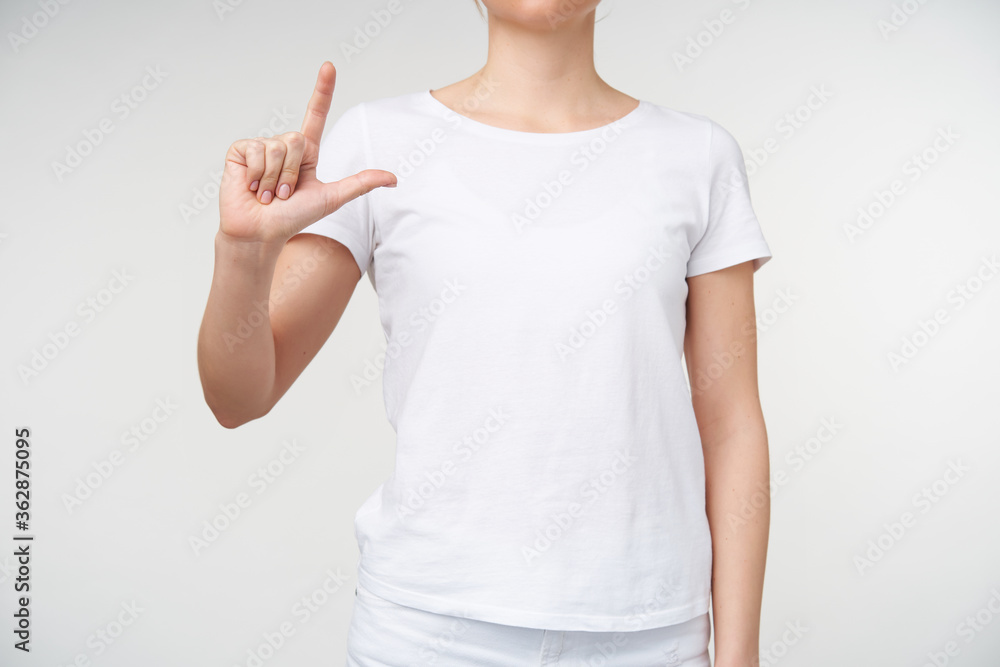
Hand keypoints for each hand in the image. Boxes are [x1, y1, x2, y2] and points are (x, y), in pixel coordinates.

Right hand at [218, 61, 395, 244]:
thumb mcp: (332, 198)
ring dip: (275, 178)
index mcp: (306, 153)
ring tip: (269, 194)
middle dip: (293, 173)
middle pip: (297, 140)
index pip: (316, 115)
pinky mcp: (240, 151)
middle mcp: (284, 146)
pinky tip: (253, 188)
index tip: (329, 66)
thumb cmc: (293, 219)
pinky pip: (256, 150)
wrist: (260, 233)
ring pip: (277, 147)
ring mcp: (261, 147)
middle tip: (285, 194)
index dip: (322, 90)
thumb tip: (394, 179)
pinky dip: (258, 175)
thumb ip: (361, 184)